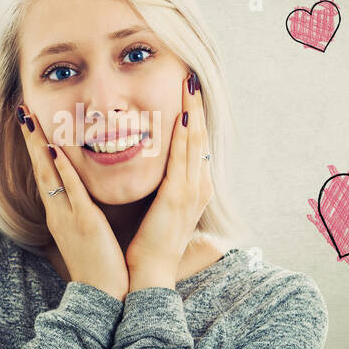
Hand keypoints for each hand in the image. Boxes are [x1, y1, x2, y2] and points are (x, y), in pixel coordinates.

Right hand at [18, 102, 129, 301]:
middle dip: (30, 139)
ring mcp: (69, 217)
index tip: (30, 122)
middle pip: (39, 168)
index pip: (44, 174)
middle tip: (21, 110)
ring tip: (30, 120)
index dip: (36, 148)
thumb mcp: (89, 233)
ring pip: (49, 175)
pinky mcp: (84, 223)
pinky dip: (62, 171)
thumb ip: (84, 211)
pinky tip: (55, 151)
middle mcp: (59, 212)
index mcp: (60, 213)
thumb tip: (85, 193)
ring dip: (39, 146)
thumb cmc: (101, 266)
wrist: (104, 298)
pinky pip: (71, 192)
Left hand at [124, 72, 212, 290]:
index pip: (196, 143)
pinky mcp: (178, 198)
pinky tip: (180, 114)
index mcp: (195, 188)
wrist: (149, 273)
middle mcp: (199, 187)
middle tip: (192, 75)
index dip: (194, 115)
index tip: (189, 90)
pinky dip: (183, 135)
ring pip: (194, 142)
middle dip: (196, 104)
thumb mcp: (161, 209)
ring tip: (189, 84)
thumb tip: (157, 169)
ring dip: (192, 110)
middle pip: (199, 136)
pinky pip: (181, 159)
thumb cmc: (149, 243)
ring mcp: (191, 192)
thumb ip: (164, 187)